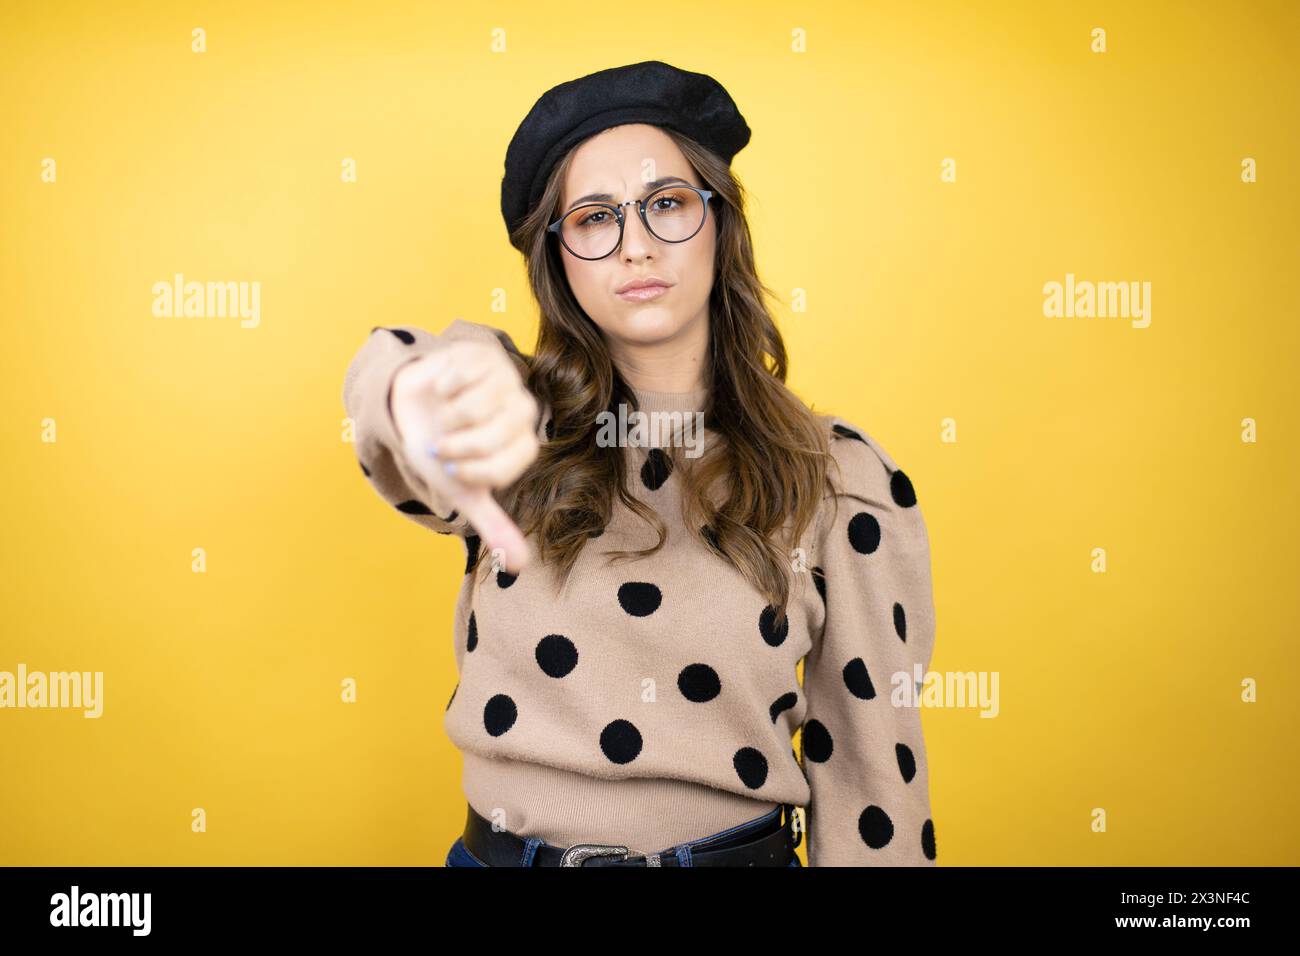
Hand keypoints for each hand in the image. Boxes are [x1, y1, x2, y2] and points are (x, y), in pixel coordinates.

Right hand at [390, 340, 539, 572]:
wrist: (415, 405)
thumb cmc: (442, 448)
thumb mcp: (464, 492)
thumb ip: (494, 527)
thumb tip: (520, 567)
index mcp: (524, 445)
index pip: (499, 468)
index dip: (468, 471)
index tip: (453, 468)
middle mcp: (524, 411)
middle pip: (487, 438)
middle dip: (453, 446)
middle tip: (443, 443)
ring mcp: (507, 379)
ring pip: (472, 409)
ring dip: (445, 418)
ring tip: (443, 416)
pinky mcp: (484, 355)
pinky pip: (458, 379)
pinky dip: (440, 389)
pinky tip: (443, 389)